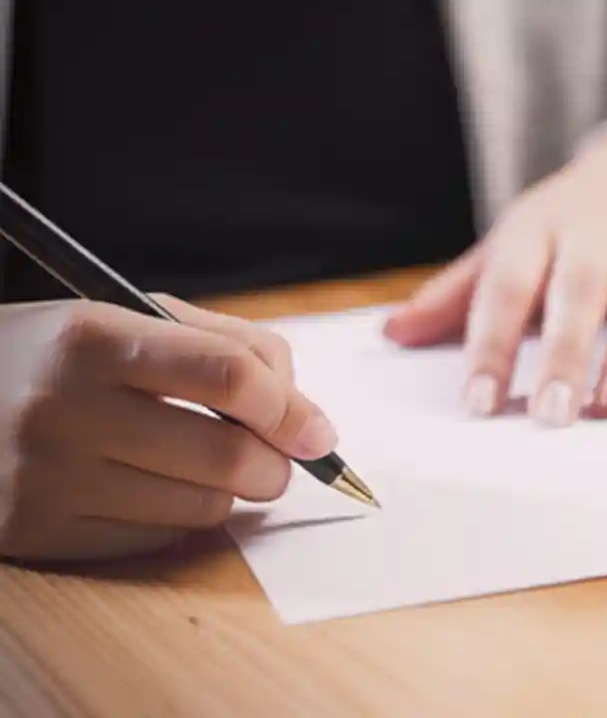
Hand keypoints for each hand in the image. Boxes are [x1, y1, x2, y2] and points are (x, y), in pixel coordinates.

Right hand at [0, 297, 335, 560]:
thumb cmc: (59, 357)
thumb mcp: (130, 319)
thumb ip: (229, 348)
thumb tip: (306, 417)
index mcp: (92, 337)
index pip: (230, 376)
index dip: (290, 409)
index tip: (317, 433)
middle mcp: (62, 407)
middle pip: (228, 454)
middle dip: (276, 464)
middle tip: (275, 460)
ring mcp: (44, 475)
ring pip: (202, 507)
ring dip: (226, 492)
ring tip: (198, 465)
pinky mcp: (35, 531)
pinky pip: (156, 540)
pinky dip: (175, 520)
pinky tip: (149, 488)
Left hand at [384, 133, 606, 425]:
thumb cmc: (573, 218)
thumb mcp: (515, 240)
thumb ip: (460, 292)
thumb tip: (393, 335)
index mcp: (538, 230)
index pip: (507, 286)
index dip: (490, 344)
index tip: (477, 402)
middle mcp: (598, 235)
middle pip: (577, 292)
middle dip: (564, 355)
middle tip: (548, 416)